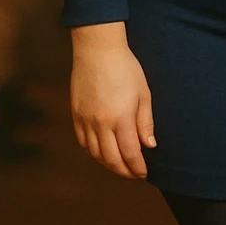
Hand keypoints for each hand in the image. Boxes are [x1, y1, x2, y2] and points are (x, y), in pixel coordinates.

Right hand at [70, 23, 155, 179]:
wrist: (97, 51)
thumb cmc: (126, 69)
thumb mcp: (143, 94)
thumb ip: (145, 122)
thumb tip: (149, 145)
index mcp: (121, 118)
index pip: (130, 153)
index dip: (137, 167)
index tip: (144, 173)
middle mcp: (101, 124)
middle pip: (111, 159)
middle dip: (124, 171)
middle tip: (134, 174)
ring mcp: (85, 121)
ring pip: (95, 154)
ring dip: (108, 164)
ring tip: (120, 166)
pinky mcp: (76, 115)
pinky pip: (83, 142)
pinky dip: (93, 153)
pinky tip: (102, 153)